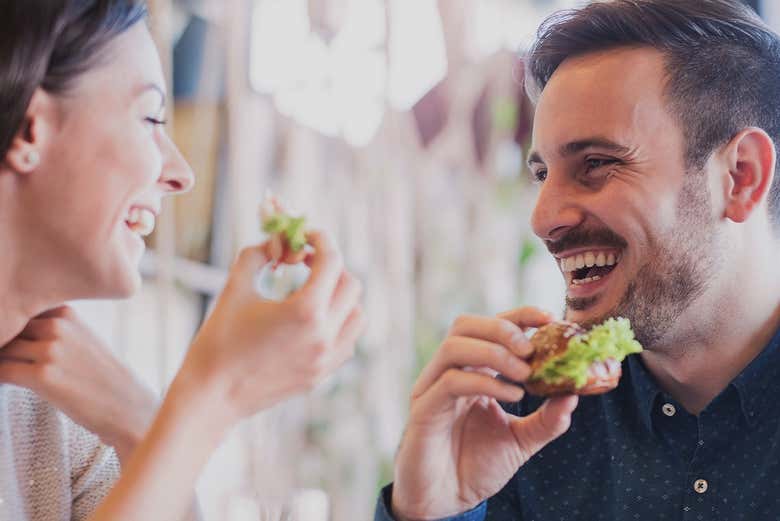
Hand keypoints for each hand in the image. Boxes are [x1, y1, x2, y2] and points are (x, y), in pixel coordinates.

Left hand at [0, 306, 158, 461]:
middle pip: (7, 329)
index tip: (18, 348)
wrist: (126, 406)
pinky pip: (0, 371)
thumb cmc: (101, 377)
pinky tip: (5, 385)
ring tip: (8, 373)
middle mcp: (57, 326)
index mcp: (66, 313)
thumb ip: (52, 329)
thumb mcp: (82, 339)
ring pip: (1, 349)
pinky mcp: (43, 376)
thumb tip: (14, 333)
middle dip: (3, 345)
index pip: (20, 312)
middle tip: (9, 361)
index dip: (11, 329)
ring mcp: (50, 350)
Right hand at [177, 230, 363, 425]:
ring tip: (312, 289)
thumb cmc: (218, 341)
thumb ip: (258, 255)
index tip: (306, 234)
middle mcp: (324, 336)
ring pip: (357, 314)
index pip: (332, 261)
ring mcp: (326, 359)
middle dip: (330, 266)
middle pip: (351, 285)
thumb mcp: (235, 288)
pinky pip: (347, 340)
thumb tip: (277, 242)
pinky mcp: (321, 374)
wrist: (211, 397)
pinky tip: (312, 319)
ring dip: (341, 295)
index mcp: (305, 311)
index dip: (321, 239)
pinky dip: (339, 323)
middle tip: (305, 261)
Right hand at [391, 307, 578, 520]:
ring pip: (454, 345)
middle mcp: (448, 373)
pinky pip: (451, 381)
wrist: (446, 503)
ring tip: (525, 374)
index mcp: (470, 372)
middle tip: (531, 349)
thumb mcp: (521, 442)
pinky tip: (512, 395)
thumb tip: (575, 394)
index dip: (518, 316)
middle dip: (502, 328)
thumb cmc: (475, 468)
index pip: (490, 328)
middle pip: (465, 324)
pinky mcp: (423, 409)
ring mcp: (432, 388)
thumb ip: (546, 420)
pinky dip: (486, 382)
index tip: (549, 318)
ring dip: (495, 352)